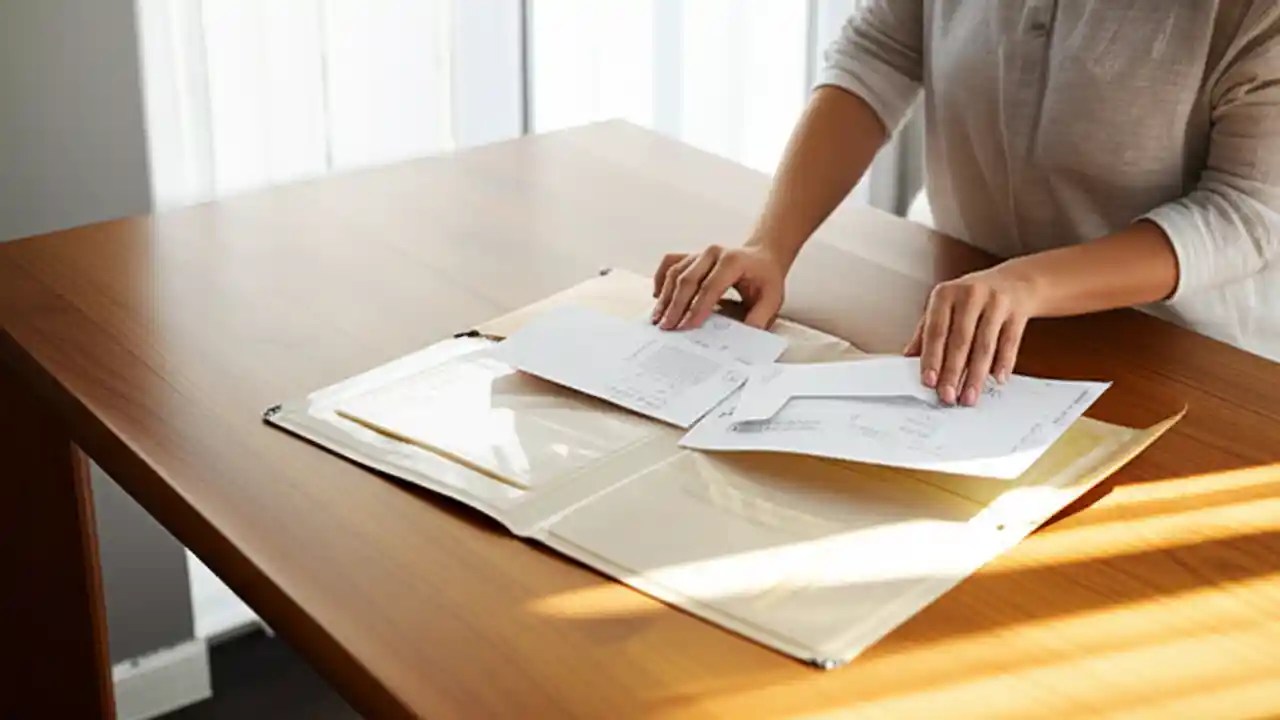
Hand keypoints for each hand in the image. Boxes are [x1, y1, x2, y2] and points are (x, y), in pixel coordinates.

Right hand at [651, 245, 786, 329]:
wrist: (763, 256)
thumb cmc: (765, 278)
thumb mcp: (772, 299)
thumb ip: (759, 317)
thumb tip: (743, 336)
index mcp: (733, 261)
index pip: (710, 286)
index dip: (698, 307)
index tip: (687, 326)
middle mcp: (713, 253)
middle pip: (688, 279)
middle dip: (676, 306)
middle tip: (667, 327)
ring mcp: (700, 253)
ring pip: (675, 272)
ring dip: (665, 297)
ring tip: (658, 318)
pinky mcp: (691, 256)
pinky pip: (670, 263)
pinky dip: (661, 278)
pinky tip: (658, 296)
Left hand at [904, 264, 1042, 405]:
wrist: (1014, 281)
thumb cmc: (972, 298)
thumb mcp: (945, 307)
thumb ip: (927, 331)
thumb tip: (908, 358)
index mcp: (945, 294)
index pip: (935, 331)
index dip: (932, 358)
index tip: (929, 381)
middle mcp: (970, 295)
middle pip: (960, 340)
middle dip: (953, 372)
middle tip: (948, 396)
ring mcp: (995, 302)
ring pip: (985, 345)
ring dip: (976, 375)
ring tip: (970, 396)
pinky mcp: (1017, 311)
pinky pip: (1010, 341)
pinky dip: (1004, 362)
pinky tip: (997, 379)